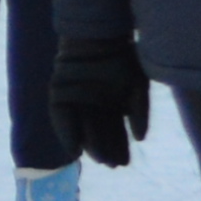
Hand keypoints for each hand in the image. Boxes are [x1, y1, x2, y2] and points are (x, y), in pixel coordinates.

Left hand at [57, 36, 151, 169]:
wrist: (101, 36)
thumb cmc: (123, 58)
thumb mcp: (137, 87)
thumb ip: (140, 112)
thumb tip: (140, 139)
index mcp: (111, 104)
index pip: (114, 132)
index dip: (119, 148)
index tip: (124, 163)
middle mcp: (93, 105)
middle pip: (99, 133)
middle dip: (106, 150)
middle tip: (113, 164)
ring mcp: (76, 99)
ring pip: (83, 128)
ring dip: (90, 146)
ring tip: (100, 160)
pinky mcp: (59, 93)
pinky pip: (61, 117)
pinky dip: (67, 134)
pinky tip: (75, 150)